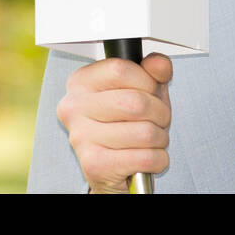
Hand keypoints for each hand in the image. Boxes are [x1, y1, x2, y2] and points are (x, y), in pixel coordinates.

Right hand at [57, 53, 172, 193]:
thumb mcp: (142, 90)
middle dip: (160, 113)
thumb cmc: (125, 125)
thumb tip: (159, 64)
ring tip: (152, 140)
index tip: (150, 91)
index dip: (147, 81)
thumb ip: (153, 72)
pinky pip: (145, 158)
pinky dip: (158, 160)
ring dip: (160, 138)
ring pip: (145, 132)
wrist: (111, 170)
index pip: (120, 69)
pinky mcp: (94, 165)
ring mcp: (81, 136)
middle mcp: (74, 107)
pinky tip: (148, 158)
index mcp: (80, 82)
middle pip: (136, 102)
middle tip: (158, 120)